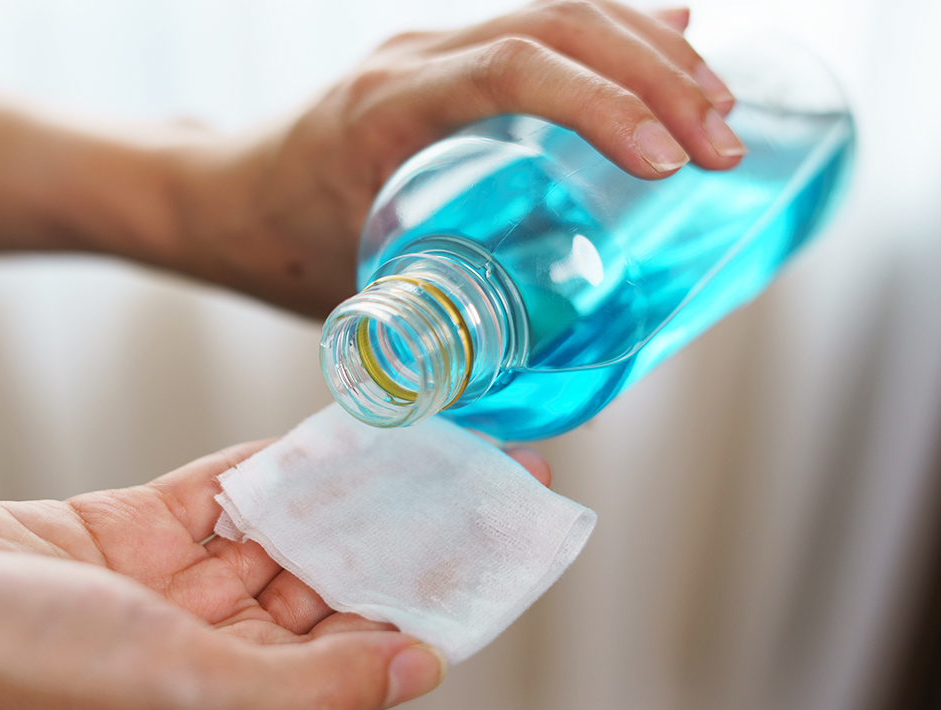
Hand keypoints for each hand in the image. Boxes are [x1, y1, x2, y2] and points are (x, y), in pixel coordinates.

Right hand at [0, 439, 550, 709]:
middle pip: (331, 589)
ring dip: (342, 496)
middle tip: (469, 479)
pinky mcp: (128, 531)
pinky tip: (325, 438)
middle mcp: (210, 650)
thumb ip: (305, 686)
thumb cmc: (7, 672)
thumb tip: (416, 672)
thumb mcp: (175, 690)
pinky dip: (269, 468)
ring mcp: (168, 589)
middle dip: (398, 539)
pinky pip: (220, 493)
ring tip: (414, 446)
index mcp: (232, 705)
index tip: (494, 552)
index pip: (362, 656)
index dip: (432, 606)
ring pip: (281, 536)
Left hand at [174, 1, 741, 316]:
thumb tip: (532, 436)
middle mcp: (411, 58)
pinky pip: (542, 23)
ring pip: (558, 10)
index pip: (510, 70)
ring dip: (650, 48)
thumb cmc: (274, 250)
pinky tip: (676, 40)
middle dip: (656, 75)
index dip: (603, 105)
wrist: (217, 195)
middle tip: (723, 148)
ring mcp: (430, 48)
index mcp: (382, 109)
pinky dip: (615, 34)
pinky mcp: (447, 57)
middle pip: (556, 24)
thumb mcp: (352, 306)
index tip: (671, 164)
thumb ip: (440, 367)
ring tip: (718, 109)